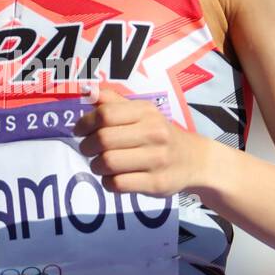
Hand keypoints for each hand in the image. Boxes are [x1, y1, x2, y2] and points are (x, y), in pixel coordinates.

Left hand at [72, 81, 211, 199]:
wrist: (195, 160)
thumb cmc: (160, 134)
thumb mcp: (142, 112)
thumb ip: (114, 102)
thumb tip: (88, 91)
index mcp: (146, 112)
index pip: (105, 114)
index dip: (84, 123)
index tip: (79, 131)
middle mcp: (154, 133)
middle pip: (103, 139)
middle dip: (87, 146)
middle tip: (88, 150)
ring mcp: (157, 159)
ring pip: (108, 163)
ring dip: (96, 165)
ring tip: (101, 164)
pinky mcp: (156, 183)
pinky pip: (118, 184)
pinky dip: (107, 182)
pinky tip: (112, 177)